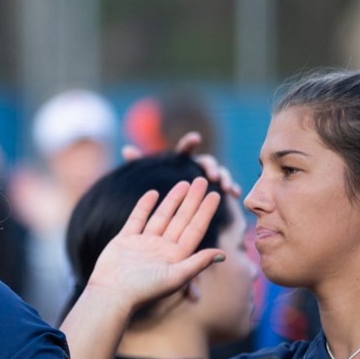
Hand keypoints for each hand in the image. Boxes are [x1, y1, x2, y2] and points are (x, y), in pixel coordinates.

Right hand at [83, 177, 224, 310]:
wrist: (111, 294)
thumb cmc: (144, 290)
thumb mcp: (176, 277)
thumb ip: (198, 263)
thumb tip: (224, 254)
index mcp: (176, 257)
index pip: (195, 230)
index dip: (205, 212)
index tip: (215, 195)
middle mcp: (162, 249)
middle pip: (181, 219)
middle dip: (192, 200)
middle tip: (202, 180)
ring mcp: (143, 243)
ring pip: (162, 216)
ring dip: (173, 200)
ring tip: (183, 183)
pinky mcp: (125, 240)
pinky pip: (137, 219)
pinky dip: (144, 206)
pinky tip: (153, 193)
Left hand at [122, 130, 241, 198]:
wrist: (175, 219)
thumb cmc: (161, 198)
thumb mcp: (149, 181)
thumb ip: (140, 164)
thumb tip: (126, 149)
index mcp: (182, 163)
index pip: (185, 151)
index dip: (189, 143)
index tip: (195, 138)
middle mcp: (198, 168)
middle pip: (207, 161)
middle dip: (210, 166)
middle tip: (211, 175)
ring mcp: (212, 179)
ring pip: (221, 172)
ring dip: (224, 176)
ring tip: (223, 185)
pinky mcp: (221, 191)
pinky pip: (230, 186)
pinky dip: (232, 188)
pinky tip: (233, 192)